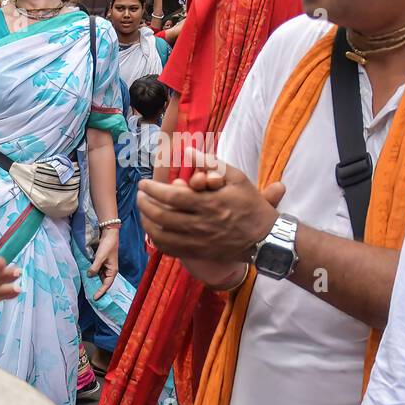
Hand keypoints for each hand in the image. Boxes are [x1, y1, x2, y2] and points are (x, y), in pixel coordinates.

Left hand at [89, 227, 118, 298]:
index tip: (94, 298)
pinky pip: (97, 271)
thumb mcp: (100, 257)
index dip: (101, 292)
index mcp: (113, 271)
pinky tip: (87, 276)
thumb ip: (94, 267)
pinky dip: (93, 274)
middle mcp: (110, 270)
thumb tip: (89, 275)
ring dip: (94, 281)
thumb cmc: (107, 246)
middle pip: (103, 282)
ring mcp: (106, 266)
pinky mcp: (102, 262)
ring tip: (87, 287)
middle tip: (89, 294)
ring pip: (100, 276)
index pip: (106, 285)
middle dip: (97, 287)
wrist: (109, 235)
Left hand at [137, 146, 284, 262]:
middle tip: (140, 196)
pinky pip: (170, 250)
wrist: (265, 238)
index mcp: (210, 204)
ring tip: (143, 211)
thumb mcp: (237, 178)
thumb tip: (188, 151)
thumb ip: (211, 164)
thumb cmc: (251, 205)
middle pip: (161, 216)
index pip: (172, 197)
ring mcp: (199, 242)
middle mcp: (201, 225)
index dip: (153, 190)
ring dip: (147, 222)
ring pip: (162, 235)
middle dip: (145, 205)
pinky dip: (157, 240)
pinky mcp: (199, 253)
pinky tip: (153, 230)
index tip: (144, 184)